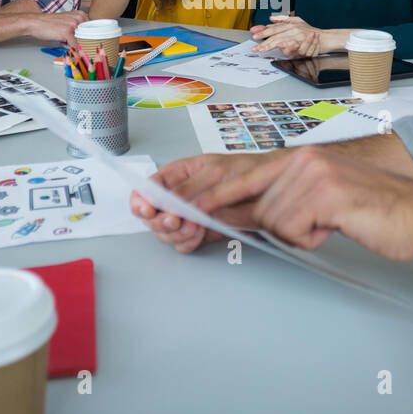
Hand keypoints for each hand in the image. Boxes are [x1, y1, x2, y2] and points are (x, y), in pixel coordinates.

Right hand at [20, 10, 88, 45]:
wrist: (34, 23)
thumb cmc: (49, 23)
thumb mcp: (66, 22)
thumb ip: (77, 29)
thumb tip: (86, 40)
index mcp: (80, 14)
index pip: (92, 30)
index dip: (85, 37)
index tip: (80, 39)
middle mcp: (79, 18)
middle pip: (87, 37)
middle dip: (78, 41)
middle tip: (68, 38)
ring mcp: (73, 25)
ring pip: (80, 42)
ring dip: (72, 44)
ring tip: (63, 38)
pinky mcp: (67, 32)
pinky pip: (74, 45)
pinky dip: (67, 46)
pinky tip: (60, 40)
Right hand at [129, 153, 266, 252]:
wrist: (271, 190)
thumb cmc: (246, 171)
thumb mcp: (215, 172)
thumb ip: (189, 189)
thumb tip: (168, 204)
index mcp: (177, 175)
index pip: (147, 189)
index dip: (141, 201)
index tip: (147, 210)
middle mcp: (178, 196)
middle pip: (152, 215)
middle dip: (160, 222)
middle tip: (176, 222)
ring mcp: (188, 215)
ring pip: (165, 232)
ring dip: (175, 234)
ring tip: (193, 227)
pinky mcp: (199, 231)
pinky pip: (182, 243)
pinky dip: (187, 242)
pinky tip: (199, 235)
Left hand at [188, 145, 412, 261]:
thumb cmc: (374, 211)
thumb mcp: (322, 197)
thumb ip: (286, 199)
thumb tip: (243, 214)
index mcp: (301, 156)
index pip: (246, 175)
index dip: (216, 195)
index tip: (190, 208)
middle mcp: (303, 159)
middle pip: (257, 204)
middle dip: (274, 225)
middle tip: (304, 225)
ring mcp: (314, 174)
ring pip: (275, 221)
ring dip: (301, 234)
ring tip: (332, 223)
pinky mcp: (326, 194)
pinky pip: (294, 230)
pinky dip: (313, 239)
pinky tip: (337, 226)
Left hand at [251, 14, 320, 56]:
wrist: (324, 37)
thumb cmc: (311, 31)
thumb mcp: (297, 21)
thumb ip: (284, 19)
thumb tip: (271, 18)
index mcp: (289, 24)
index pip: (272, 26)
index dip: (262, 29)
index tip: (253, 32)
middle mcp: (291, 27)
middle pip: (274, 33)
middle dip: (263, 38)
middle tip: (254, 44)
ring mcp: (296, 33)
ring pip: (279, 39)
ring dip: (270, 44)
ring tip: (261, 49)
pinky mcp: (301, 40)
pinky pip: (290, 43)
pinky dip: (283, 45)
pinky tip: (277, 47)